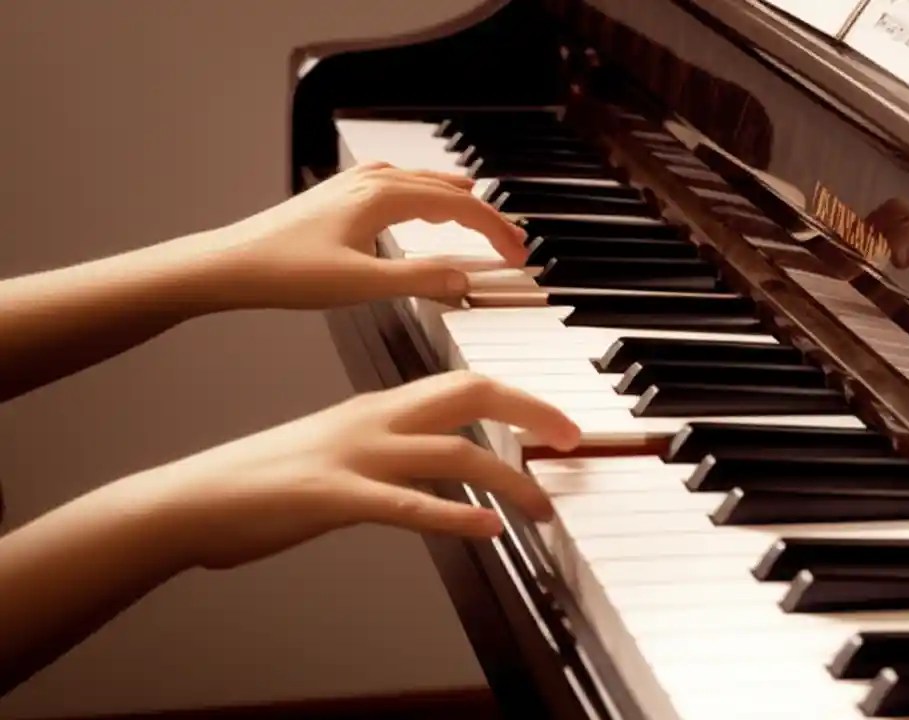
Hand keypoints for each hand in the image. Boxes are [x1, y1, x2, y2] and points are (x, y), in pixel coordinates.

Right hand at [124, 371, 579, 569]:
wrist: (195, 499)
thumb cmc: (265, 481)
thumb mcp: (339, 453)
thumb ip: (390, 453)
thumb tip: (436, 466)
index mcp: (377, 409)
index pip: (464, 386)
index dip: (520, 400)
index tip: (557, 424)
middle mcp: (373, 422)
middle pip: (470, 394)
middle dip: (531, 412)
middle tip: (573, 439)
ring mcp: (355, 458)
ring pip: (451, 452)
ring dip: (509, 479)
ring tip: (544, 508)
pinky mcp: (334, 498)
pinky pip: (405, 505)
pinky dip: (452, 514)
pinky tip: (487, 528)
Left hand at [202, 162, 526, 309]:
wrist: (230, 264)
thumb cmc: (285, 272)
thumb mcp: (362, 284)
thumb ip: (419, 280)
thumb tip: (464, 279)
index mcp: (385, 197)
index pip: (461, 208)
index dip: (497, 231)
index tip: (519, 254)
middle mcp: (373, 182)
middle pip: (447, 191)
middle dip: (486, 217)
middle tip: (511, 243)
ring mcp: (353, 185)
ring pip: (423, 182)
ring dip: (458, 201)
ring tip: (481, 215)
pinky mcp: (338, 196)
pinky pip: (398, 184)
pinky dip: (425, 194)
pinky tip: (418, 204)